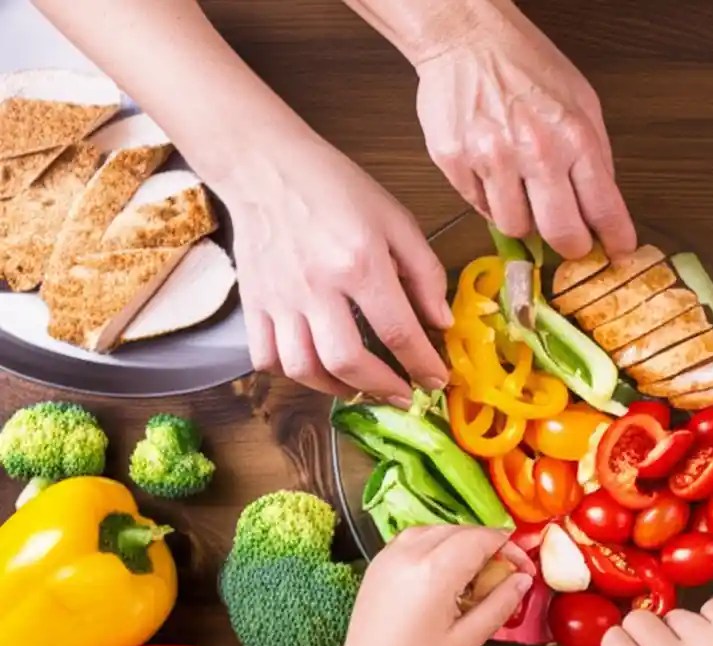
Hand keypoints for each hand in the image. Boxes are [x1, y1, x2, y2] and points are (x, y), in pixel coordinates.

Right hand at [226, 137, 450, 404]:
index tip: (437, 380)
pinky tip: (318, 368)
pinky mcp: (252, 302)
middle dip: (383, 388)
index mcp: (360, 261)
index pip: (398, 331)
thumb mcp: (396, 219)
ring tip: (363, 388)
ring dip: (338, 389)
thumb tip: (441, 323)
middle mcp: (316, 285)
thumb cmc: (335, 187)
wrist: (266, 166)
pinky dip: (293, 373)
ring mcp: (279, 298)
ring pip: (303, 368)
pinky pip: (266, 357)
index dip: (423, 364)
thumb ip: (424, 272)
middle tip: (404, 394)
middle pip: (348, 360)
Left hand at [298, 525, 533, 645]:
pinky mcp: (379, 561)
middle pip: (462, 530)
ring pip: (438, 528)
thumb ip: (499, 604)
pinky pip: (415, 536)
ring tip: (473, 571)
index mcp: (434, 573)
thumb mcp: (467, 640)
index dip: (508, 548)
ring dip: (462, 541)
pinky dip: (436, 542)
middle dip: (488, 544)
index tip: (522, 568)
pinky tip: (443, 568)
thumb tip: (523, 579)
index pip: (482, 539)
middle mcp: (410, 554)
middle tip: (502, 573)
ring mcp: (390, 554)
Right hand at [413, 0, 634, 257]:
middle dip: (570, 245)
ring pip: (514, 227)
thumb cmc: (526, 65)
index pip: (604, 208)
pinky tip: (494, 175)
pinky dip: (490, 200)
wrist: (468, 37)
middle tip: (570, 242)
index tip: (616, 251)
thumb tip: (603, 203)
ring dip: (524, 220)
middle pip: (560, 232)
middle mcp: (535, 151)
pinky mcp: (455, 162)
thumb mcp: (581, 102)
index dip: (613, 239)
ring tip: (524, 194)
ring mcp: (491, 159)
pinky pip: (478, 207)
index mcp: (575, 136)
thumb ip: (595, 154)